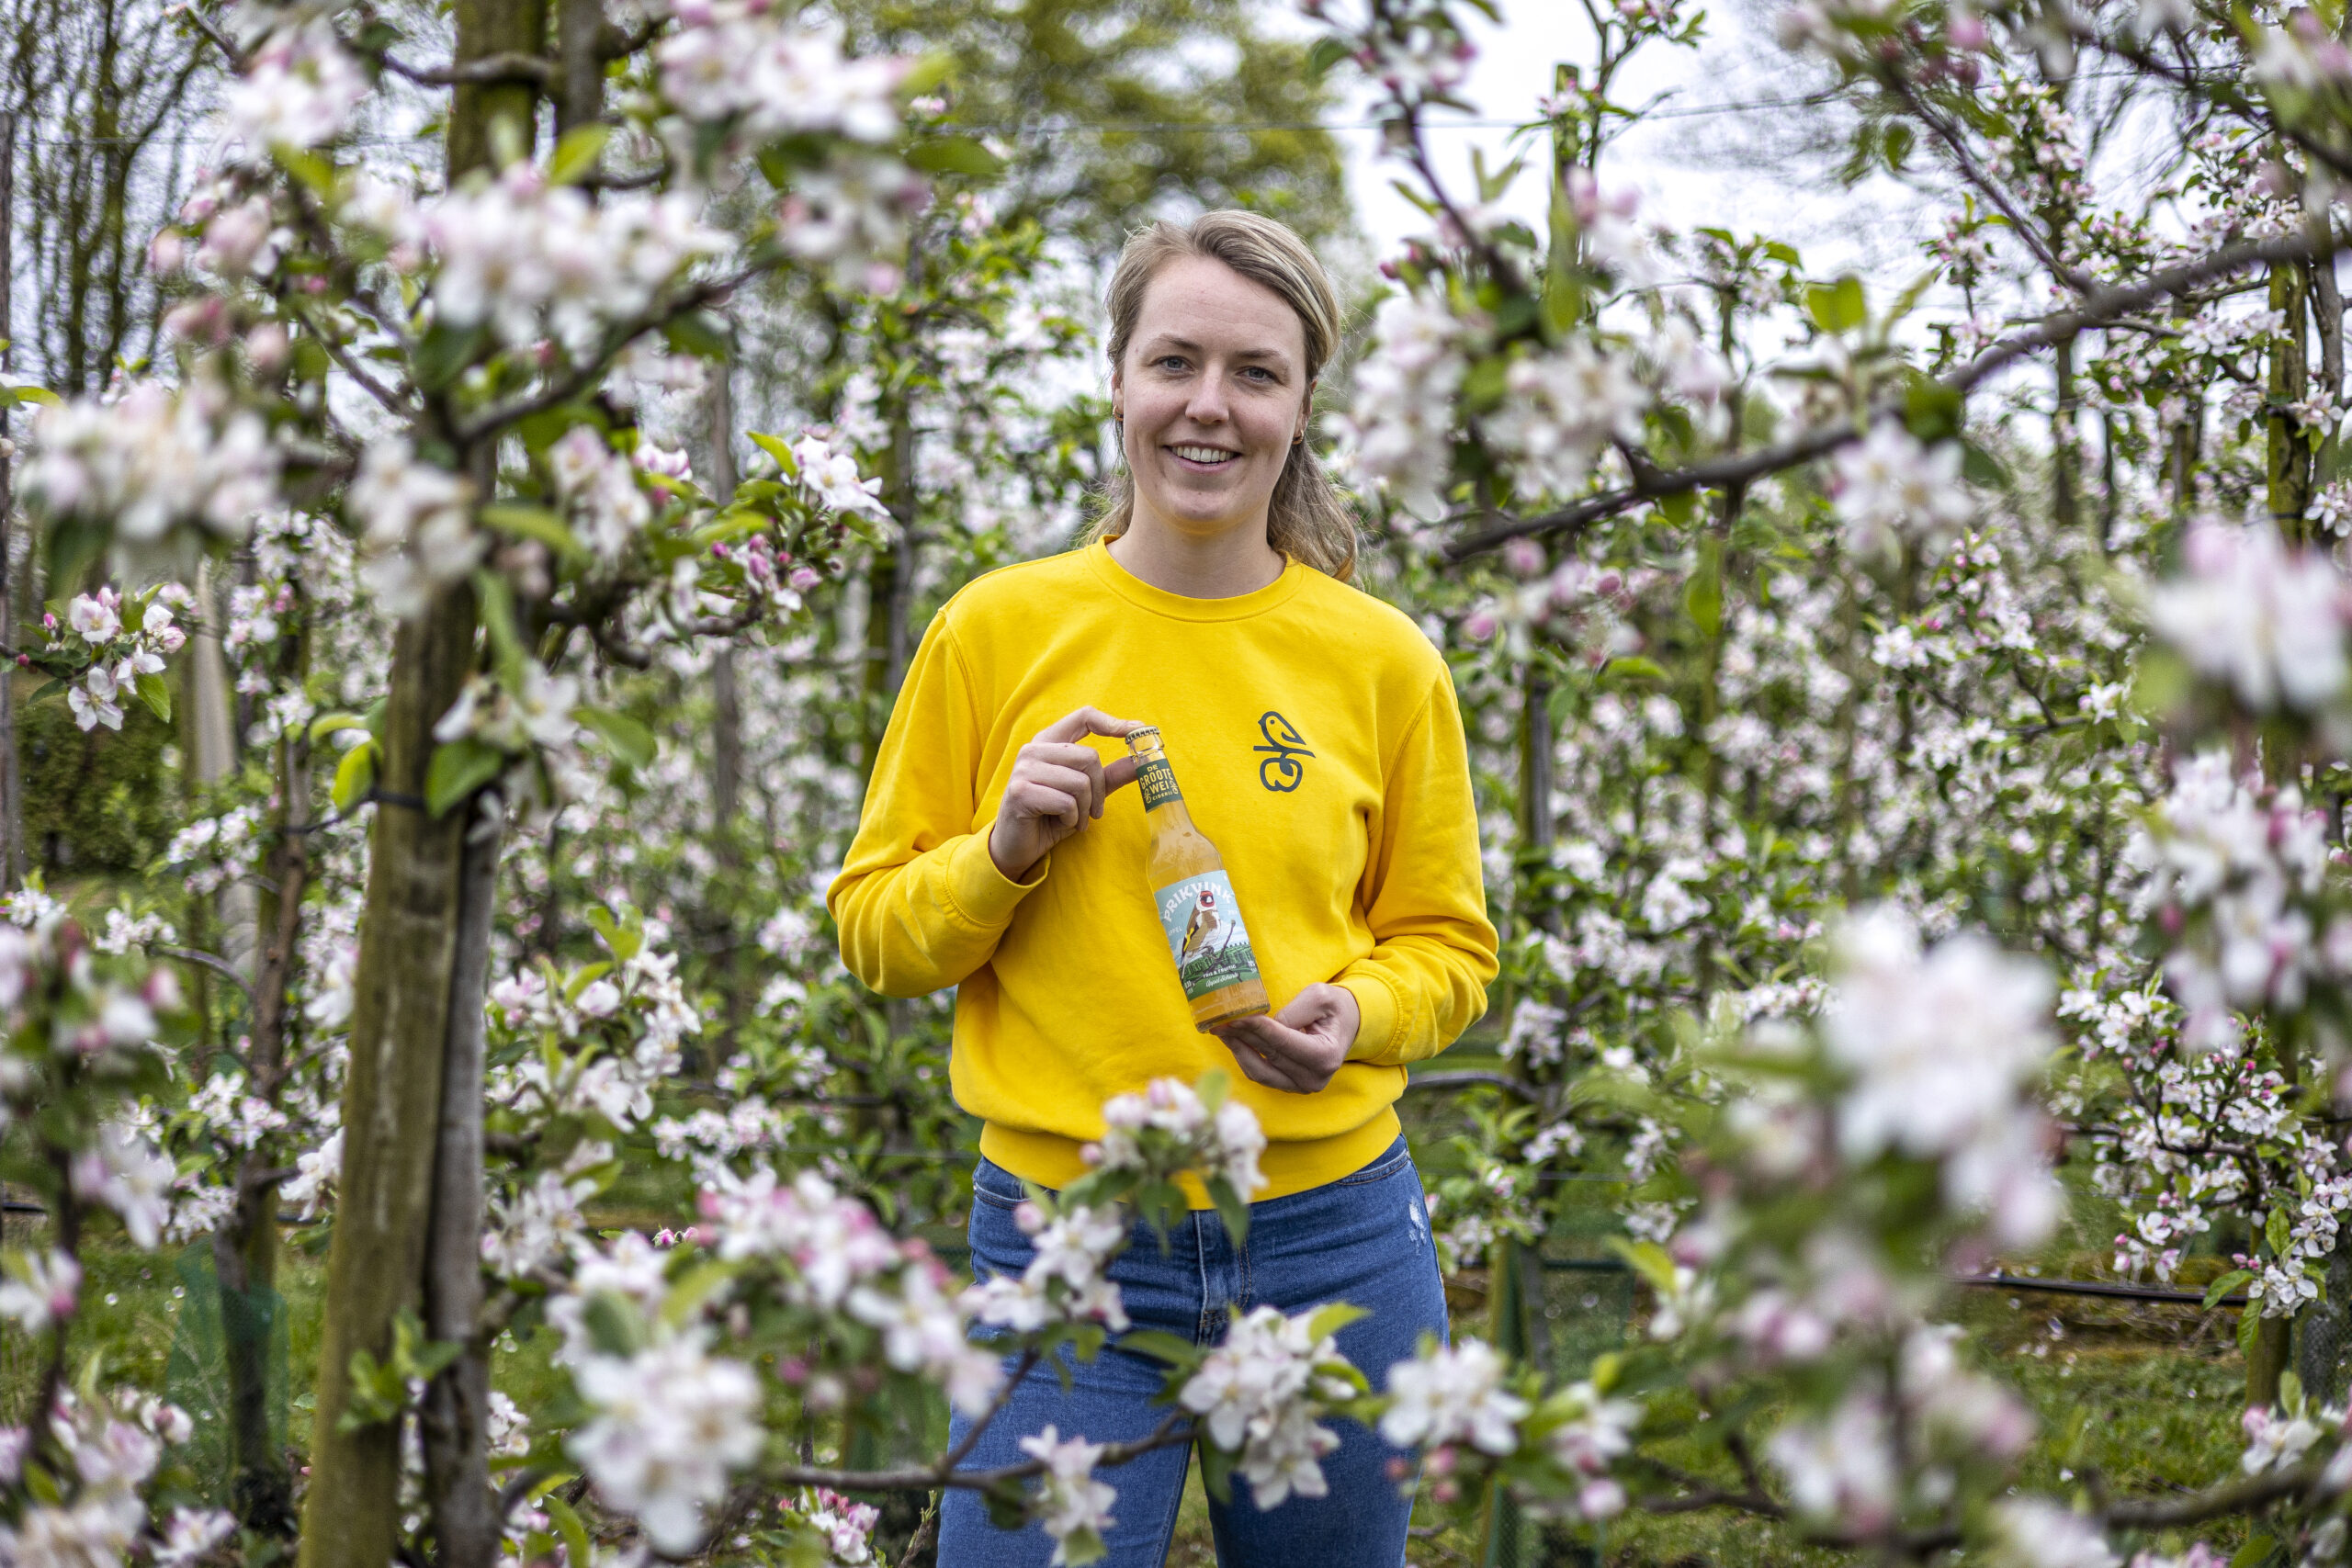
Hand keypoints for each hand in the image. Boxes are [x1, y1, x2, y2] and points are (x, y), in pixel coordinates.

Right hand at [987, 707, 1144, 881]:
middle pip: (1089, 757)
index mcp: (1048, 742)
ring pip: (1080, 783)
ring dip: (1084, 809)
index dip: (1113, 722)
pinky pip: (1066, 803)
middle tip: (1093, 811)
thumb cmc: (1051, 817)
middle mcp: (1033, 750)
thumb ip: (1110, 775)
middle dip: (1098, 790)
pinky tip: (1059, 823)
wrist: (1017, 847)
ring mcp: (1023, 769)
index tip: (1137, 730)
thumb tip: (1144, 761)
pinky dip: (1071, 819)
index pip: (1084, 717)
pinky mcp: (1020, 792)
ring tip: (1072, 819)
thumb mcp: (1085, 794)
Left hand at [1211, 983, 1359, 1093]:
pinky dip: (1245, 1057)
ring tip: (1220, 1029)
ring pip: (1259, 1071)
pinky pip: (1260, 1074)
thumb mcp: (1320, 997)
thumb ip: (1294, 1011)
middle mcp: (1313, 1078)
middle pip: (1268, 1055)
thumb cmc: (1334, 1008)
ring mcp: (1301, 1087)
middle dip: (1241, 1036)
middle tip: (1217, 1020)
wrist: (1346, 1025)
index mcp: (1325, 1056)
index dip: (1256, 1029)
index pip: (1282, 1042)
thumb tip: (1265, 1024)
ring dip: (1238, 1050)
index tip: (1233, 1016)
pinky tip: (1233, 1040)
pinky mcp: (1289, 1086)